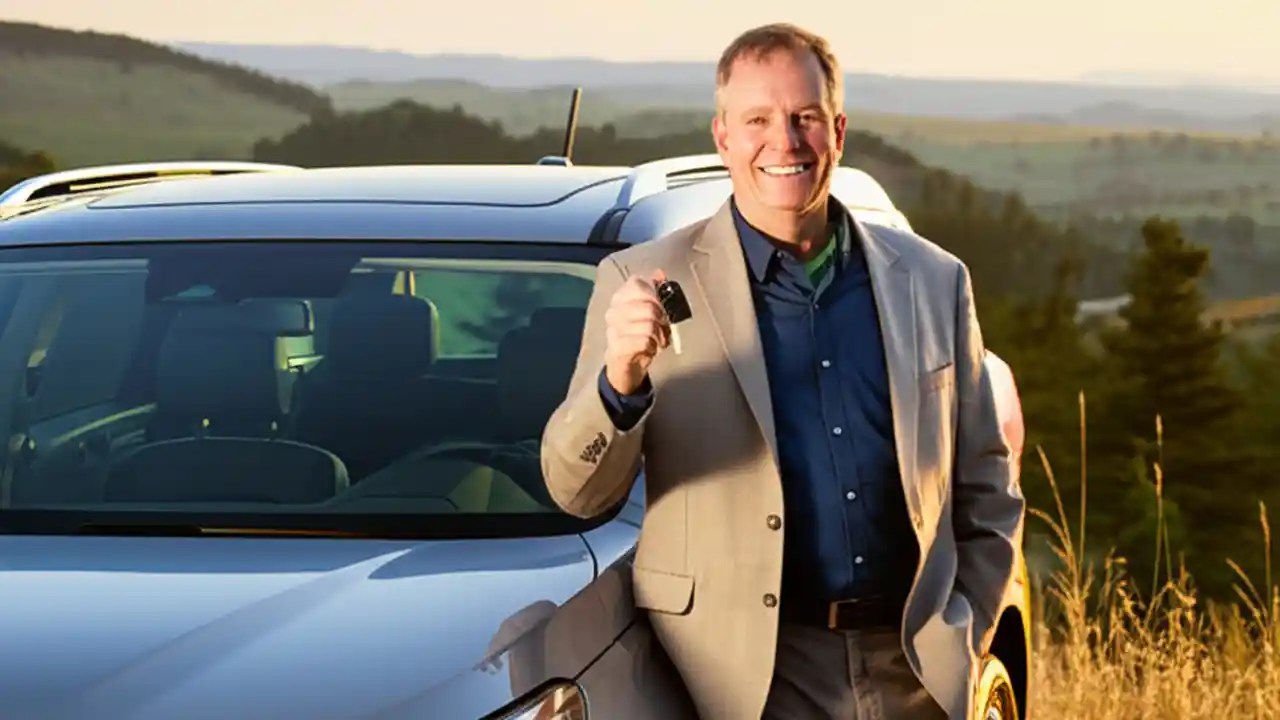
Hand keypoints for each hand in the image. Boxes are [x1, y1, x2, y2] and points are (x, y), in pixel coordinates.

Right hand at [604, 269, 670, 394]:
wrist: (627, 364)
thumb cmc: (642, 333)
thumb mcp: (653, 310)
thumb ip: (657, 290)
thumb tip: (660, 272)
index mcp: (620, 296)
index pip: (638, 284)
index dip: (656, 295)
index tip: (662, 308)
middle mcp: (613, 310)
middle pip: (648, 307)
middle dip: (662, 320)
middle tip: (662, 329)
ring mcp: (612, 329)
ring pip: (648, 326)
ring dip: (659, 336)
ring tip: (657, 341)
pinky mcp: (615, 348)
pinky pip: (644, 341)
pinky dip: (653, 347)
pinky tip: (649, 349)